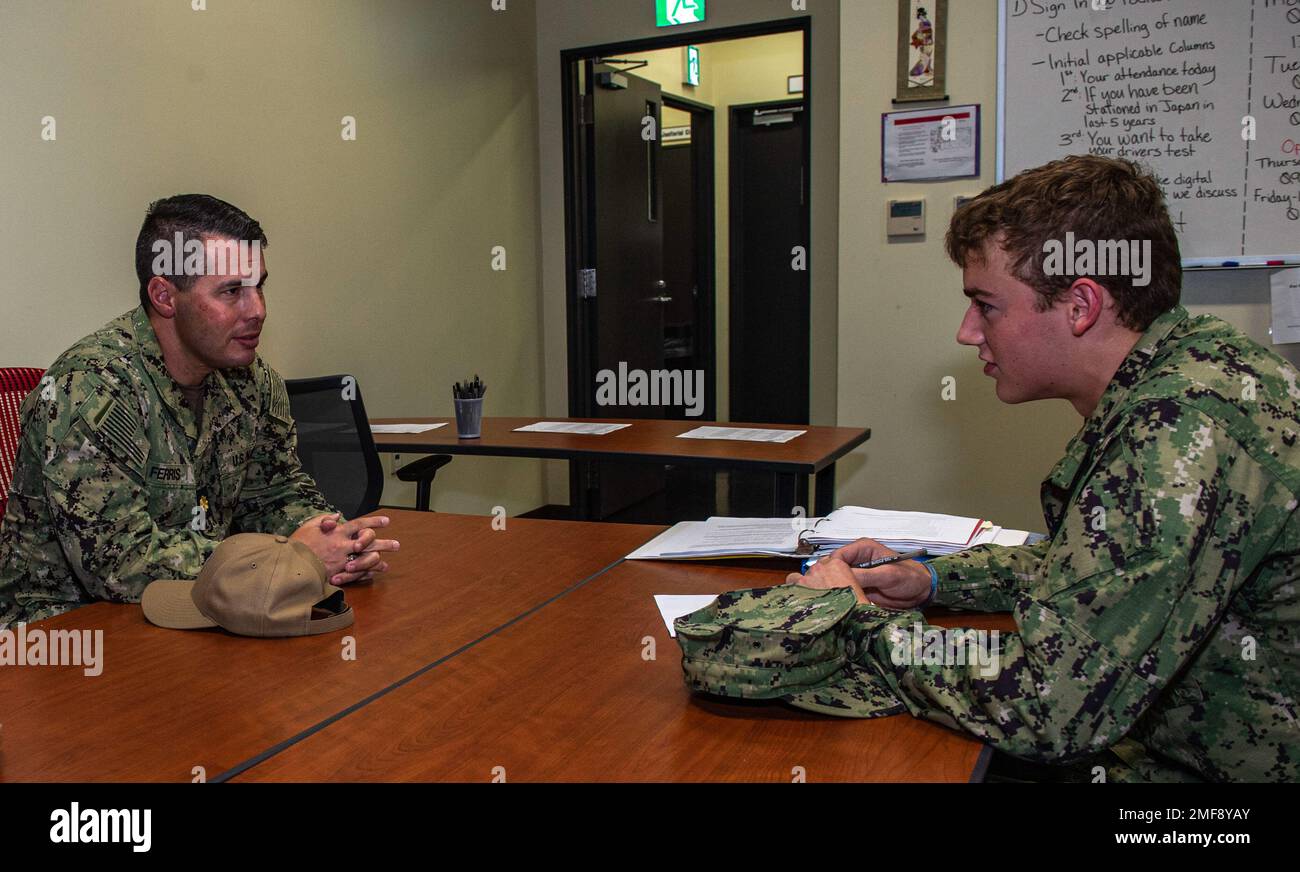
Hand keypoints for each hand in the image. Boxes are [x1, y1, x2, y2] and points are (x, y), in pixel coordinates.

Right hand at [291, 514, 399, 585]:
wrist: (289, 564)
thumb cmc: (298, 544)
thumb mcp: (309, 526)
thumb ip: (324, 519)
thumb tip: (337, 515)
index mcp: (336, 531)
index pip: (360, 524)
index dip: (374, 522)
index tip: (387, 521)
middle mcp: (342, 545)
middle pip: (369, 543)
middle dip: (384, 543)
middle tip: (397, 545)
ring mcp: (342, 560)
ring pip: (366, 559)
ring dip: (379, 560)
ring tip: (388, 562)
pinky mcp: (338, 573)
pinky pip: (357, 573)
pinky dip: (367, 572)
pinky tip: (375, 572)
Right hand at [786, 537, 931, 609]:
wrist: (921, 592)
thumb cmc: (909, 576)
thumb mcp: (887, 574)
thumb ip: (865, 575)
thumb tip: (843, 577)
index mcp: (862, 549)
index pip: (838, 555)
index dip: (830, 567)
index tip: (828, 581)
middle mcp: (856, 560)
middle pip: (833, 568)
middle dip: (829, 579)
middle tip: (826, 593)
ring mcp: (856, 575)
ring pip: (837, 581)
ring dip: (834, 590)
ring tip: (830, 600)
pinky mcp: (858, 588)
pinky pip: (845, 592)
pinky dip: (841, 598)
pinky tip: (838, 604)